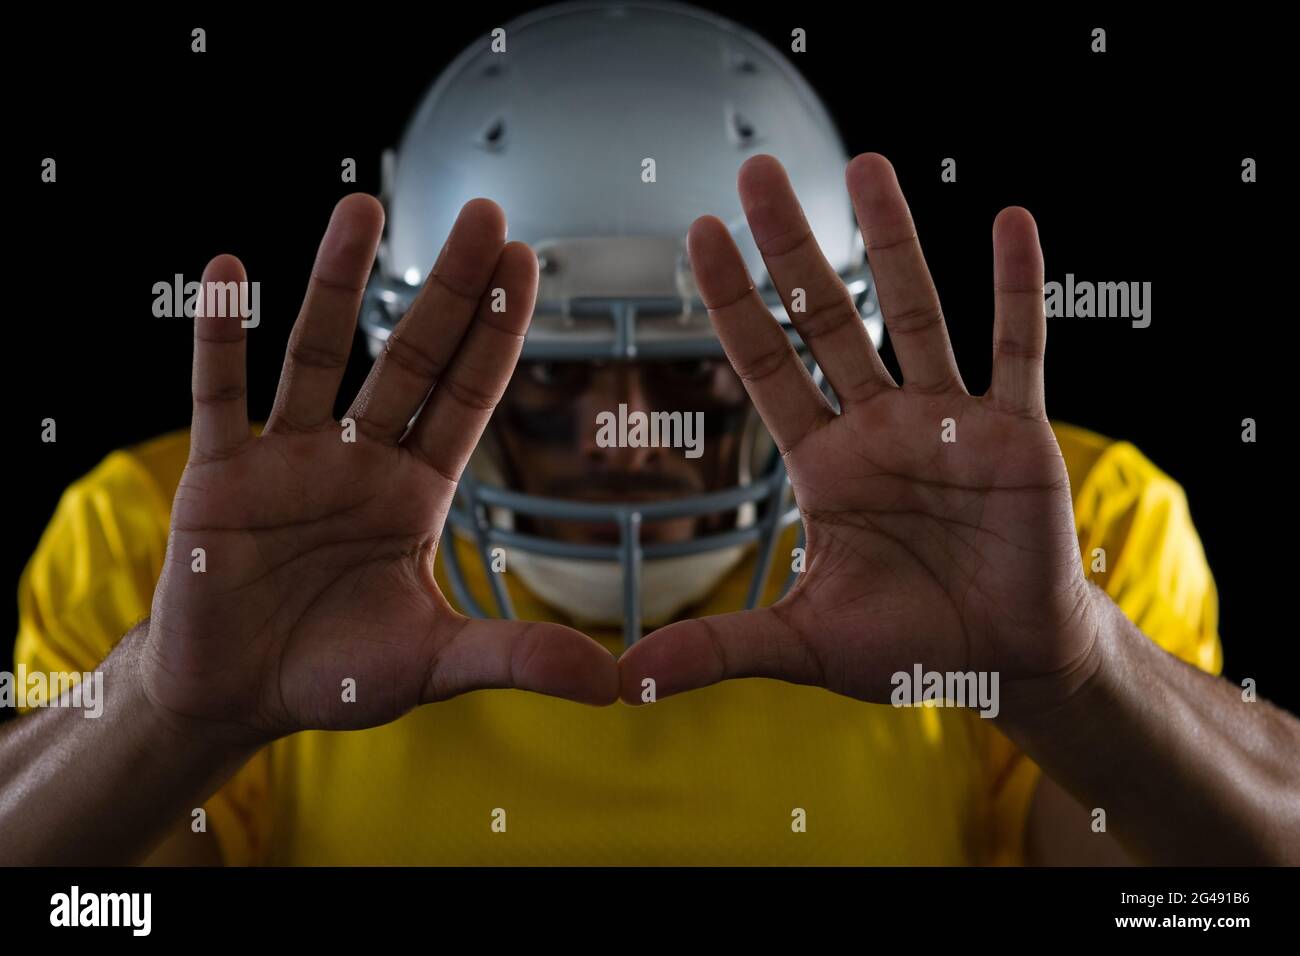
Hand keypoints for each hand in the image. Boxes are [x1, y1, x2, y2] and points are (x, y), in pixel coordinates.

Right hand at [143, 195, 617, 745]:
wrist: (236, 698)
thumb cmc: (338, 675)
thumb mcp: (436, 663)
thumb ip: (516, 657)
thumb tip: (616, 684)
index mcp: (417, 490)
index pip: (468, 394)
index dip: (499, 331)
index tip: (528, 262)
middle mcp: (360, 458)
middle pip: (413, 356)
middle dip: (449, 288)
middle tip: (485, 212)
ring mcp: (289, 458)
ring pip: (319, 355)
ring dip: (339, 284)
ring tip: (363, 208)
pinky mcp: (219, 475)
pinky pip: (218, 395)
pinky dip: (220, 337)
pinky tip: (226, 271)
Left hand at [620, 154, 1099, 708]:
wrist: (1005, 663)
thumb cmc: (906, 647)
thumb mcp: (803, 645)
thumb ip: (720, 648)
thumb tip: (625, 682)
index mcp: (823, 463)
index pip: (767, 366)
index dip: (732, 303)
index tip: (695, 237)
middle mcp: (878, 425)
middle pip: (827, 319)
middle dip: (791, 248)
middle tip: (757, 171)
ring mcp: (948, 421)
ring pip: (915, 313)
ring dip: (892, 241)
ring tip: (865, 165)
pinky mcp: (1017, 433)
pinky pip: (1017, 348)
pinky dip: (1017, 288)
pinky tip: (1012, 221)